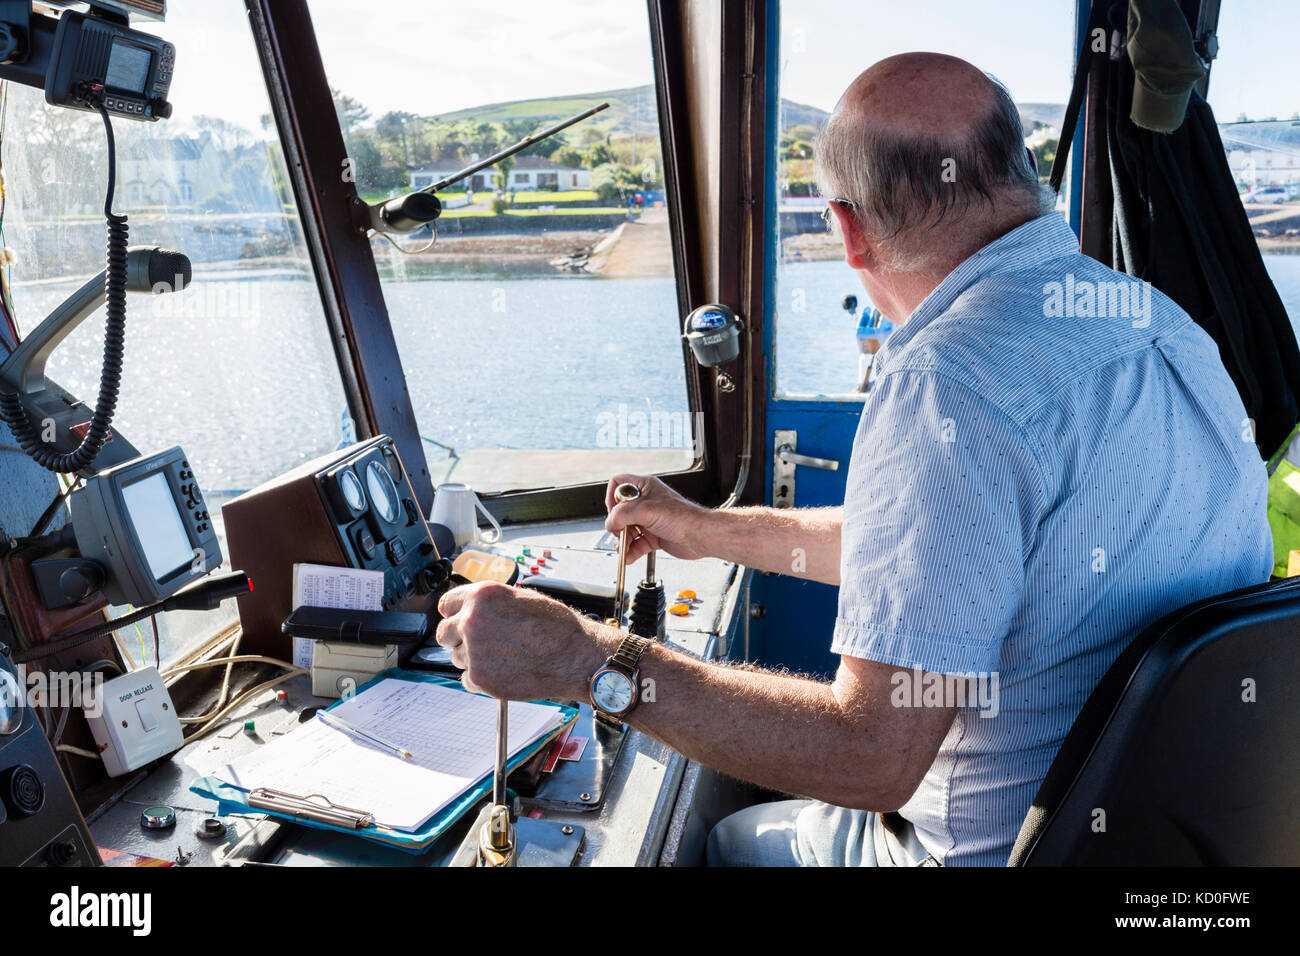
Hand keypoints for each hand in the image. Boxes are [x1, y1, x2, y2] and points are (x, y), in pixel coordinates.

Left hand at [435, 581, 615, 699]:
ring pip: (456, 657)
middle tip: (479, 642)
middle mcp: (473, 621)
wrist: (575, 657)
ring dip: (472, 658)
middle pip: (444, 633)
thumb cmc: (557, 628)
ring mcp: (474, 651)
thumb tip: (473, 610)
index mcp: (482, 596)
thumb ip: (491, 604)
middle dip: (457, 638)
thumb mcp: (523, 598)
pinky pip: (467, 679)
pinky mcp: (480, 678)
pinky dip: (482, 678)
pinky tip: (504, 671)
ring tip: (503, 657)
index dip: (454, 613)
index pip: (446, 603)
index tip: (457, 619)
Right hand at [604, 474, 710, 564]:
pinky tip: (629, 556)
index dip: (612, 497)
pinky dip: (630, 551)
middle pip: (619, 512)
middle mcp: (646, 502)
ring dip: (622, 541)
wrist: (700, 537)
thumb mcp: (647, 510)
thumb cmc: (684, 517)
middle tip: (620, 532)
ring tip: (624, 548)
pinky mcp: (653, 536)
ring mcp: (649, 520)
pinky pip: (635, 544)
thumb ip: (623, 514)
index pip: (619, 484)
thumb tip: (610, 522)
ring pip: (626, 530)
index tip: (613, 511)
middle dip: (617, 525)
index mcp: (645, 487)